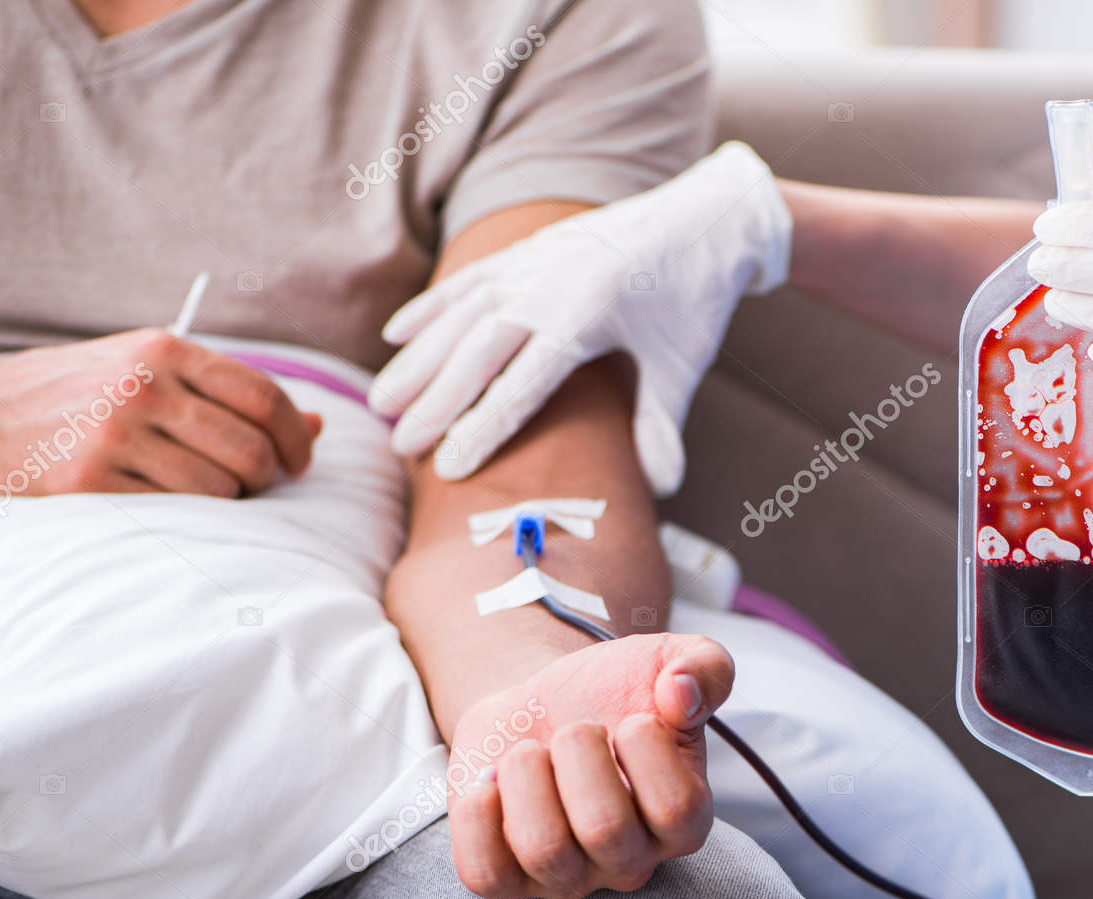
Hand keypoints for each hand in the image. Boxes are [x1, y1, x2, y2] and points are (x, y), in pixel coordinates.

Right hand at [0, 328, 322, 497]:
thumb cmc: (78, 394)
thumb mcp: (149, 370)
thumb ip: (228, 393)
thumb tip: (318, 425)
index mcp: (164, 351)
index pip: (264, 396)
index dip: (297, 435)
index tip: (302, 460)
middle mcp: (142, 388)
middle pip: (251, 448)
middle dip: (267, 477)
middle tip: (254, 486)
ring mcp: (113, 435)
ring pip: (220, 488)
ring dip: (227, 502)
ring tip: (204, 494)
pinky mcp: (87, 482)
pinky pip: (175, 513)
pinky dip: (188, 518)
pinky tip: (170, 507)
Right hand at [369, 141, 791, 492]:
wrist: (710, 217)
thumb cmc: (697, 298)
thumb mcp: (684, 364)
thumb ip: (661, 424)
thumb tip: (662, 487)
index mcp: (586, 317)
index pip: (522, 384)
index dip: (483, 428)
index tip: (448, 467)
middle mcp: (549, 286)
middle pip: (478, 351)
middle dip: (436, 400)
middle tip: (399, 443)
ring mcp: (535, 262)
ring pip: (462, 316)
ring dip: (420, 358)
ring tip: (383, 401)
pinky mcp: (531, 249)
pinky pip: (470, 280)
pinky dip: (432, 307)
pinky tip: (396, 334)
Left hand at [447, 633, 734, 898]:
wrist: (543, 700)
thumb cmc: (615, 689)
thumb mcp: (669, 659)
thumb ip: (704, 666)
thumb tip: (680, 694)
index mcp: (683, 821)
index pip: (677, 809)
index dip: (645, 748)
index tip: (630, 718)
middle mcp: (629, 862)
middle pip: (605, 829)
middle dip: (577, 748)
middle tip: (573, 727)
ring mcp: (566, 877)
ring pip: (543, 849)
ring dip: (526, 772)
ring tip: (530, 751)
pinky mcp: (505, 877)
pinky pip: (484, 874)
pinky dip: (477, 818)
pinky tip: (489, 781)